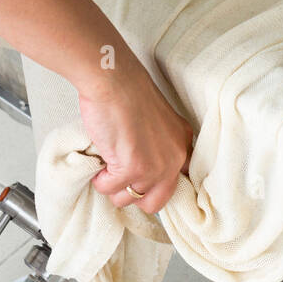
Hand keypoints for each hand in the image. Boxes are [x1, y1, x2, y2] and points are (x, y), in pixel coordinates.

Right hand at [81, 65, 192, 213]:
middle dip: (135, 194)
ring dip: (113, 185)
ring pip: (128, 198)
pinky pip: (109, 189)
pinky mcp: (131, 168)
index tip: (141, 181)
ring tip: (108, 162)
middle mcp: (174, 158)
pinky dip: (100, 178)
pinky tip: (101, 158)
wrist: (114, 80)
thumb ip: (160, 144)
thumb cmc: (129, 91)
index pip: (178, 183)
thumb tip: (145, 168)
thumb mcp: (158, 120)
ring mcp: (154, 166)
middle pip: (155, 201)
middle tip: (121, 177)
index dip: (155, 185)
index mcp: (182, 144)